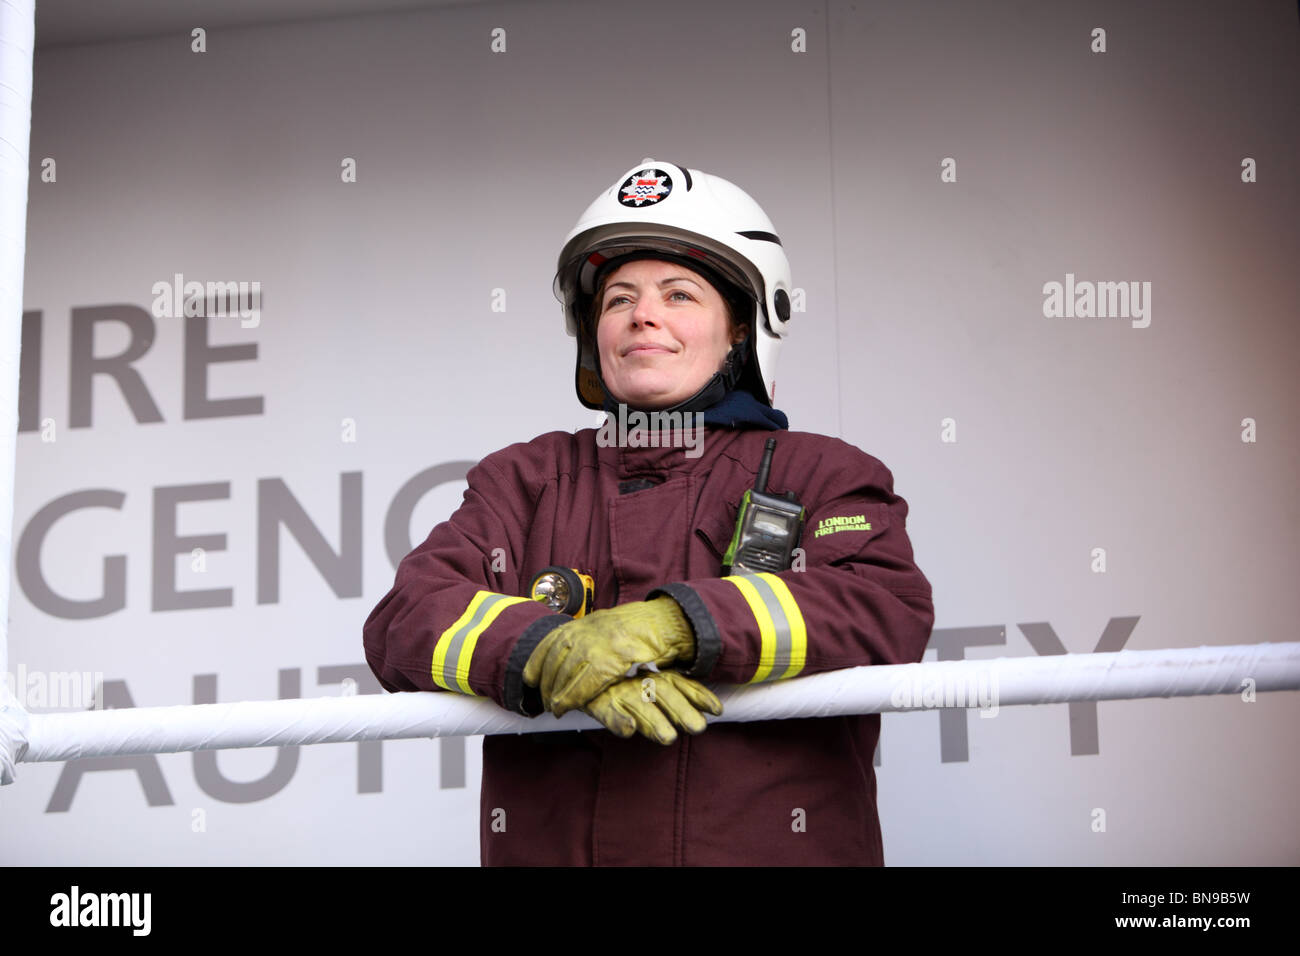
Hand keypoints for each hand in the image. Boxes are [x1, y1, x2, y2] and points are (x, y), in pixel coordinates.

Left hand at [523, 597, 695, 715]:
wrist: (668, 622)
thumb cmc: (640, 628)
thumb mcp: (607, 626)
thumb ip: (588, 638)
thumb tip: (568, 654)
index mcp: (585, 622)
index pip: (550, 642)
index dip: (536, 662)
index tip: (529, 679)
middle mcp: (589, 630)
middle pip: (556, 660)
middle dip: (547, 684)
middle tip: (546, 702)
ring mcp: (601, 642)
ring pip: (568, 672)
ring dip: (558, 693)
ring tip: (556, 708)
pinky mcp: (615, 656)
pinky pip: (588, 681)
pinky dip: (576, 696)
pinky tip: (571, 706)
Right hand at [583, 670, 722, 744]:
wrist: (576, 674)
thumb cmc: (622, 686)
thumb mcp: (651, 689)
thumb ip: (679, 698)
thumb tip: (713, 711)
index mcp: (653, 677)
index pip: (679, 683)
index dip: (698, 695)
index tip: (717, 710)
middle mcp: (637, 682)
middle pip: (662, 693)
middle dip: (680, 710)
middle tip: (698, 728)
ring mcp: (617, 692)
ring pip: (638, 704)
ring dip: (653, 720)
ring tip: (668, 737)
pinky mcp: (596, 703)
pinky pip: (607, 712)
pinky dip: (617, 719)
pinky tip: (628, 729)